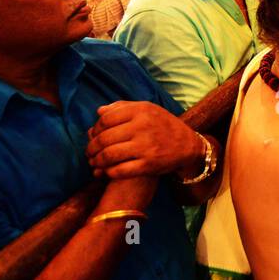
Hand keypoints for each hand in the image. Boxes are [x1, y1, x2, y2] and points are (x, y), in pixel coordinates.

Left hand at [85, 101, 203, 180]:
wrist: (189, 145)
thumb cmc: (164, 125)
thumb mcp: (148, 109)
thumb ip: (123, 107)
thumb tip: (99, 112)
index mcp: (141, 110)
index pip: (106, 119)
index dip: (95, 129)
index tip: (93, 136)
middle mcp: (142, 127)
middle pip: (104, 139)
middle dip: (92, 148)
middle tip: (89, 153)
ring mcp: (145, 147)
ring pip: (109, 156)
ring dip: (97, 162)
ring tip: (94, 163)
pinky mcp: (149, 165)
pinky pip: (119, 170)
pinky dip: (108, 172)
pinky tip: (106, 172)